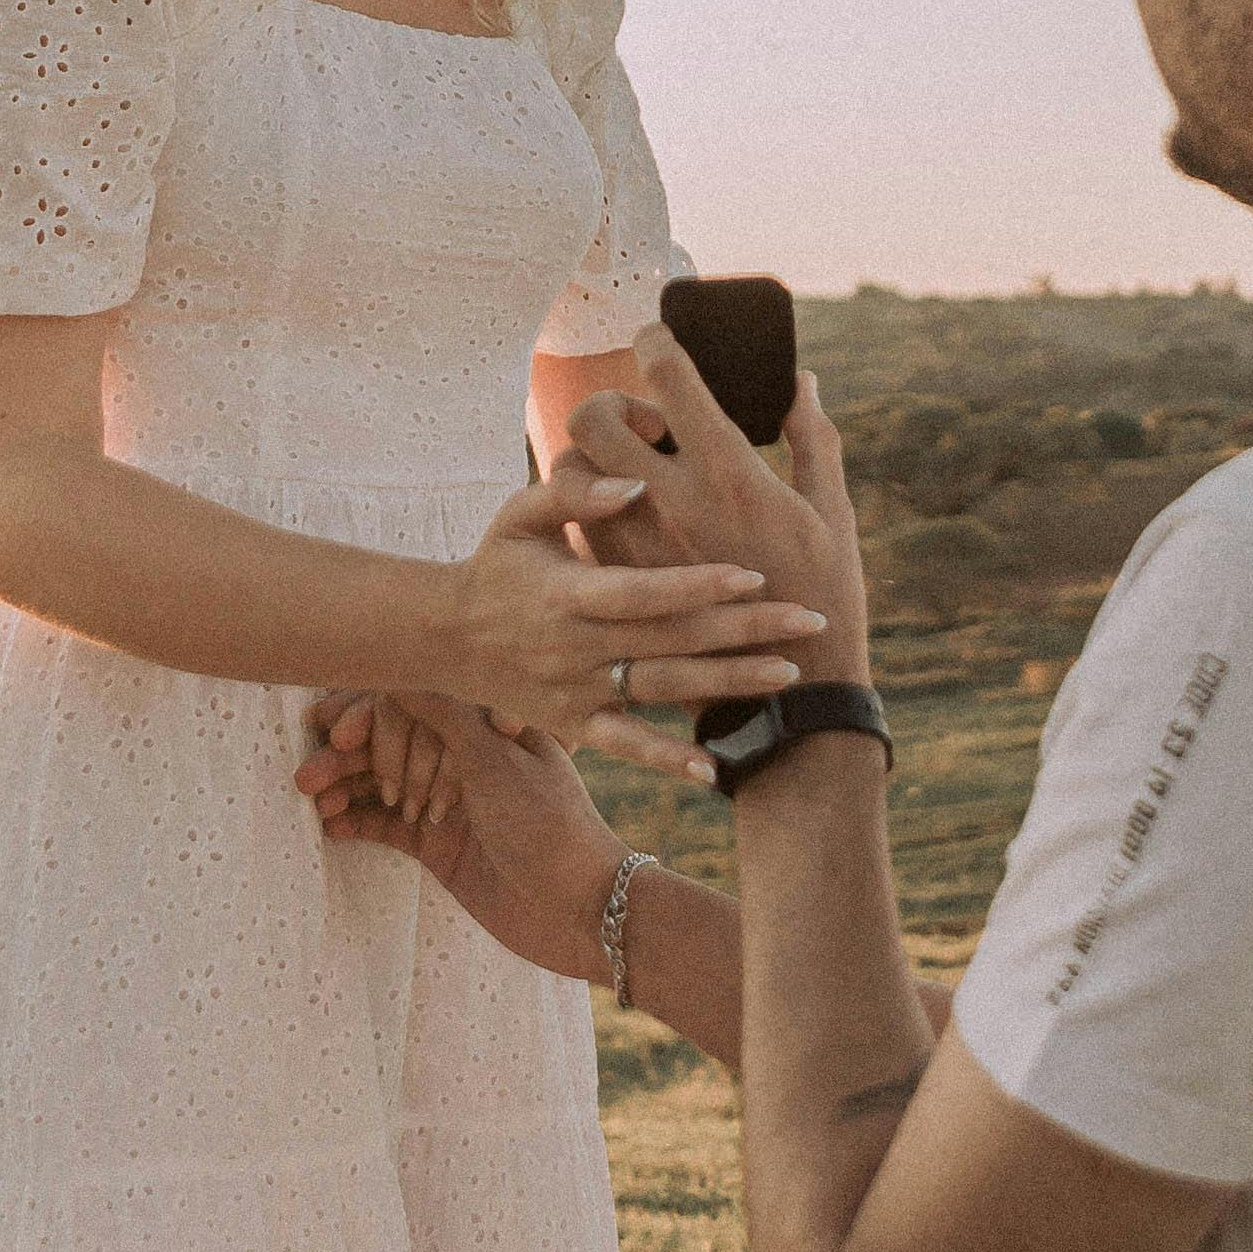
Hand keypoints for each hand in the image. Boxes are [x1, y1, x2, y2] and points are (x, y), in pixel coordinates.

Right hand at [306, 683, 714, 814]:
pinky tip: (326, 824)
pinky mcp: (439, 844)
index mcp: (486, 722)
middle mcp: (464, 754)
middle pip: (389, 741)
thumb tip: (394, 664)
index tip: (334, 733)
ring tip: (308, 798)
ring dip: (343, 787)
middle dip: (346, 755)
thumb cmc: (552, 827)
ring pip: (381, 782)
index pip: (413, 701)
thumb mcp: (498, 763)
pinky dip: (356, 821)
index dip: (368, 714)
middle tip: (306, 776)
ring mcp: (449, 799)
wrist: (583, 912)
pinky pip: (385, 825)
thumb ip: (444, 715)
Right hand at [445, 445, 826, 746]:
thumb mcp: (519, 514)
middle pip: (672, 640)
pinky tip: (714, 769)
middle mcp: (576, 647)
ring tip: (790, 673)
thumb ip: (576, 493)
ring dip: (727, 684)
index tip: (754, 575)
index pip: (642, 592)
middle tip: (809, 618)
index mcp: (567, 593)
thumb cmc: (496, 563)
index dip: (697, 585)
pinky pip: (626, 746)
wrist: (443, 637)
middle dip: (744, 630)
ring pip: (662, 689)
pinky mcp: (576, 724)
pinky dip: (667, 760)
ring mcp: (577, 691)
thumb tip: (635, 482)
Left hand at [567, 331, 868, 684]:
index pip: (670, 375)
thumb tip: (802, 382)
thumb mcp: (832, 512)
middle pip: (594, 418)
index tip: (660, 338)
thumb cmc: (824, 596)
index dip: (658, 340)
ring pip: (572, 471)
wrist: (791, 697)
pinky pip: (578, 524)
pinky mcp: (615, 582)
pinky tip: (627, 514)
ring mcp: (633, 544)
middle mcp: (668, 500)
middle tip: (651, 422)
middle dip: (613, 403)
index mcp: (727, 471)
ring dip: (597, 456)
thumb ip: (814, 439)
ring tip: (639, 468)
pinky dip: (593, 506)